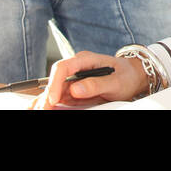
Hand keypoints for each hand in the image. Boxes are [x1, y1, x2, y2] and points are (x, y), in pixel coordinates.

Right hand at [34, 51, 148, 108]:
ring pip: (53, 90)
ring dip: (46, 101)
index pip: (62, 68)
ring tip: (40, 111)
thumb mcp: (116, 82)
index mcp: (85, 60)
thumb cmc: (125, 76)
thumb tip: (75, 89)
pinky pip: (57, 95)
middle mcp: (75, 67)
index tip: (54, 99)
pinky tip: (39, 107)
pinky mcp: (72, 89)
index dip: (55, 84)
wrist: (131, 77)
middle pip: (54, 81)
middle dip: (48, 97)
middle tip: (44, 110)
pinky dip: (48, 102)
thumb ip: (96, 84)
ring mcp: (73, 78)